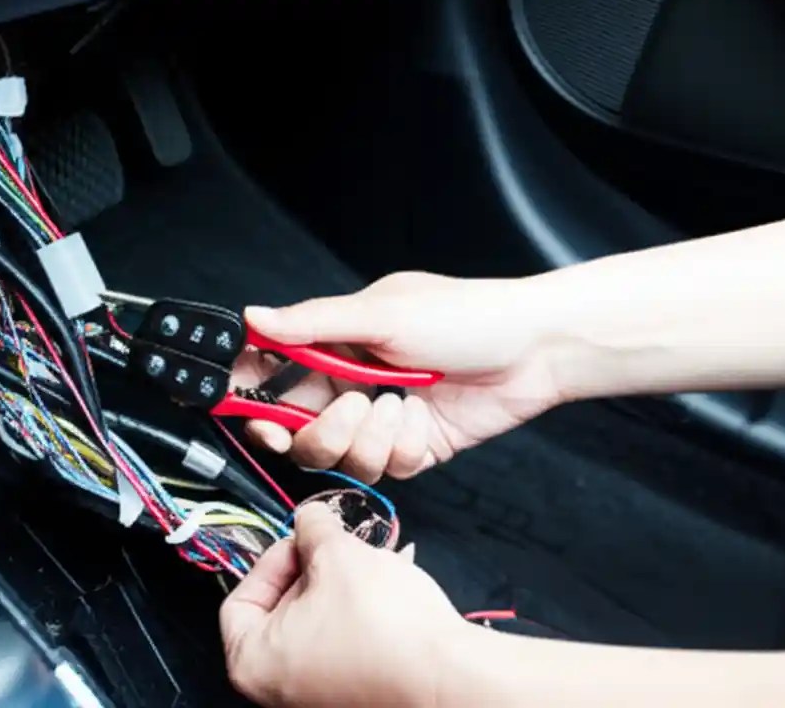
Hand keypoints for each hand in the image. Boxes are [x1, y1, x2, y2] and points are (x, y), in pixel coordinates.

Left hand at [219, 503, 470, 707]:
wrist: (452, 679)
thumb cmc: (387, 631)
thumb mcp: (338, 555)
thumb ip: (312, 529)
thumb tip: (309, 518)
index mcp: (252, 663)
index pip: (240, 600)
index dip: (272, 560)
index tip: (300, 541)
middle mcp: (279, 690)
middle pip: (281, 611)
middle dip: (314, 568)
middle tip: (335, 543)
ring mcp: (318, 696)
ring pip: (319, 624)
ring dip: (342, 585)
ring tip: (369, 559)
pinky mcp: (357, 695)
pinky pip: (347, 644)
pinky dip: (361, 612)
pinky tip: (387, 586)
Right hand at [234, 272, 564, 480]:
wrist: (535, 349)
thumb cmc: (465, 316)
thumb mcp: (381, 314)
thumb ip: (312, 324)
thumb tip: (253, 317)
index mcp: (335, 346)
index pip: (274, 377)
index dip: (254, 401)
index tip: (250, 414)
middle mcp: (352, 386)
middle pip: (301, 434)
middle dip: (320, 433)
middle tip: (348, 412)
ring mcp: (382, 422)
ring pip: (343, 459)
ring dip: (371, 438)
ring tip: (402, 404)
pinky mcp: (413, 449)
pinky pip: (389, 470)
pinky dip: (406, 447)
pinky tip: (426, 417)